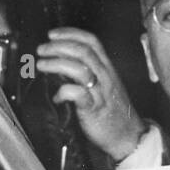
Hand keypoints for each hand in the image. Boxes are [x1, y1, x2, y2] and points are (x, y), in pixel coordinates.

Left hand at [35, 27, 147, 161]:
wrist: (128, 135)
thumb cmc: (113, 110)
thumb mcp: (104, 84)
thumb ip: (87, 71)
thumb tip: (61, 62)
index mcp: (107, 68)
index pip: (91, 41)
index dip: (70, 33)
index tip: (52, 34)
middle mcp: (105, 76)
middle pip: (83, 51)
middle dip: (58, 46)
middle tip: (42, 49)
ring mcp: (100, 92)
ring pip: (79, 69)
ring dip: (56, 64)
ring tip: (42, 65)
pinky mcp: (94, 109)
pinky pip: (78, 95)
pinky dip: (63, 92)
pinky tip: (57, 97)